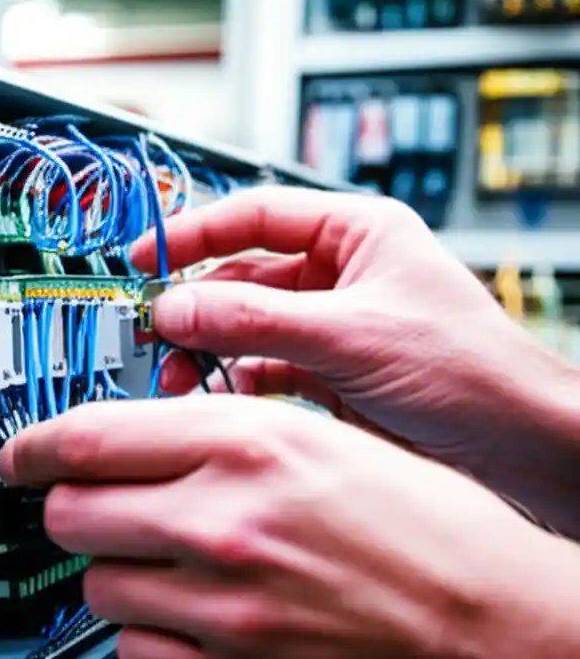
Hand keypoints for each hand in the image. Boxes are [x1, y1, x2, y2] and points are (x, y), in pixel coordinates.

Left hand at [0, 396, 579, 658]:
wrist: (496, 623)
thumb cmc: (429, 528)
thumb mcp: (324, 437)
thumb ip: (219, 430)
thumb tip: (133, 433)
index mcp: (248, 443)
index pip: (87, 435)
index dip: (32, 442)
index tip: (19, 451)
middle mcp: (225, 521)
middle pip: (69, 510)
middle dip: (70, 505)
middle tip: (94, 503)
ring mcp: (224, 605)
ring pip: (96, 584)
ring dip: (115, 569)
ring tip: (164, 561)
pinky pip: (134, 652)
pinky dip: (147, 635)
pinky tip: (187, 616)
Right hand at [130, 187, 579, 534]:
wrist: (523, 453)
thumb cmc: (472, 373)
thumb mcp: (348, 335)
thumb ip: (253, 319)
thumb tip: (173, 306)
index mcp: (356, 234)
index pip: (256, 214)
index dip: (194, 231)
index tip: (144, 255)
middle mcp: (341, 276)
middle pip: (241, 276)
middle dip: (195, 304)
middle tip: (151, 329)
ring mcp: (333, 329)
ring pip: (246, 327)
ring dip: (208, 350)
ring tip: (176, 375)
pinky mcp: (330, 378)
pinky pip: (262, 371)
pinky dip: (232, 385)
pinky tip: (213, 401)